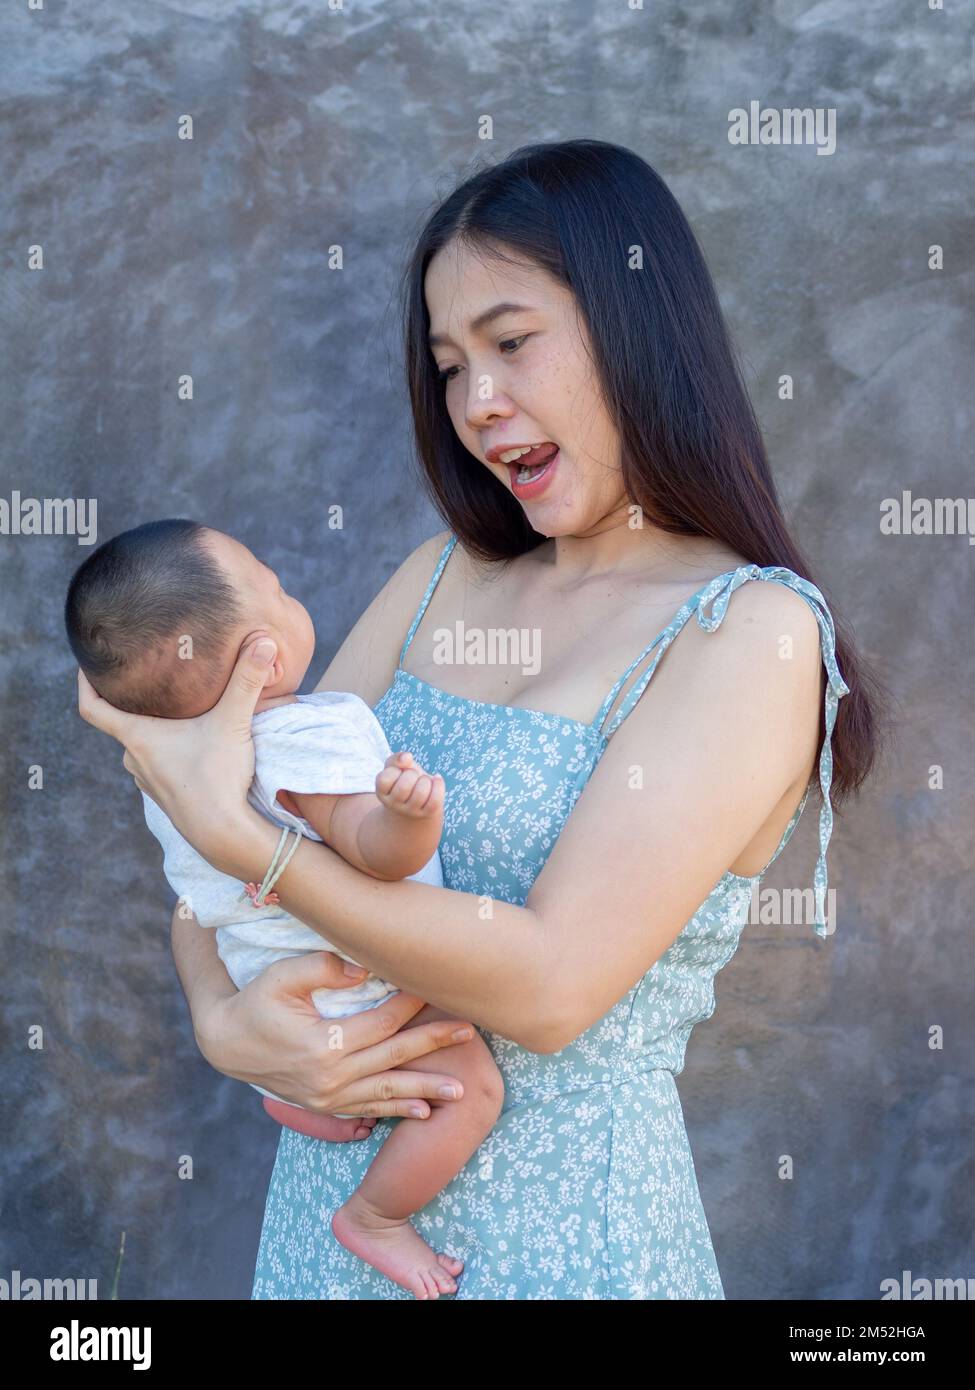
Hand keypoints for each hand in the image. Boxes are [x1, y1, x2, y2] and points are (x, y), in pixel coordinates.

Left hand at [77, 632, 278, 871]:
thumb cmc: (218, 778)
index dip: (84, 684)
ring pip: (142, 746)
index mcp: (138, 737)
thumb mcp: (233, 722)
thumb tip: (265, 640)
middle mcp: (134, 759)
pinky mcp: (166, 797)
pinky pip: (157, 766)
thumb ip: (247, 681)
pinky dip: (166, 752)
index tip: (85, 666)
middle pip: (122, 724)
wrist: (223, 834)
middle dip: (133, 703)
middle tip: (147, 679)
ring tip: (171, 710)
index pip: (93, 708)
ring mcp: (148, 781)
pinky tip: (189, 746)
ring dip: (153, 730)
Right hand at [197, 950, 473, 1127]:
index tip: (439, 988)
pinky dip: (396, 1110)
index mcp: (324, 1044)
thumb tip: (365, 968)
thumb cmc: (255, 1002)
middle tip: (469, 1032)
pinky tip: (422, 1111)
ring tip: (460, 1090)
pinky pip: (368, 1109)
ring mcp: (329, 1097)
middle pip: (394, 1058)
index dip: (413, 1004)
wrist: (225, 1043)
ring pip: (387, 1092)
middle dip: (434, 1045)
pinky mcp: (325, 1105)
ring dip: (425, 1090)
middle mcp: (331, 1077)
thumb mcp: (281, 977)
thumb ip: (322, 967)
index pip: (383, 1021)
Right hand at [375, 751, 444, 819]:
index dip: (395, 770)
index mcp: (382, 792)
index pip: (384, 779)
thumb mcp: (395, 767)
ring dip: (426, 780)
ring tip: (424, 780)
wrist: (416, 801)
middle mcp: (394, 804)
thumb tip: (407, 757)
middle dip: (412, 774)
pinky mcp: (427, 813)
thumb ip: (397, 759)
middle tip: (413, 776)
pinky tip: (436, 780)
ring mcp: (411, 811)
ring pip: (421, 792)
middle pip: (404, 786)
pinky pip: (435, 799)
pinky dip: (438, 785)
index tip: (399, 771)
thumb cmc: (403, 779)